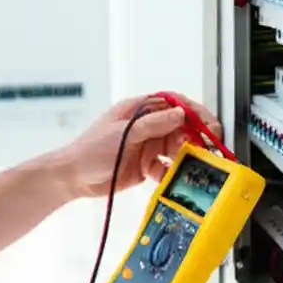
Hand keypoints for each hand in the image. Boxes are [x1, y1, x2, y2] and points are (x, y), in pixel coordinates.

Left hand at [59, 93, 223, 198]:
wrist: (73, 177)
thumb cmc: (90, 150)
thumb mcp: (123, 134)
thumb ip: (153, 124)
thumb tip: (180, 114)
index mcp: (139, 110)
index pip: (174, 103)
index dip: (194, 112)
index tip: (209, 125)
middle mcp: (146, 126)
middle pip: (181, 127)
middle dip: (195, 137)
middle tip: (206, 150)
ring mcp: (147, 145)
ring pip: (176, 148)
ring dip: (185, 157)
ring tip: (191, 166)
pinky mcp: (146, 166)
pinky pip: (166, 167)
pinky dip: (171, 173)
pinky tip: (169, 178)